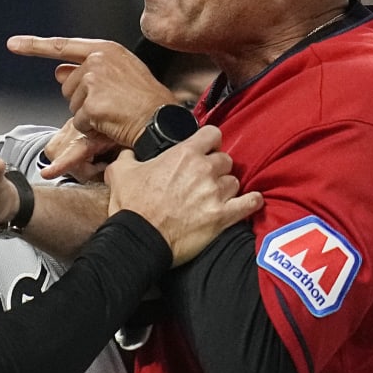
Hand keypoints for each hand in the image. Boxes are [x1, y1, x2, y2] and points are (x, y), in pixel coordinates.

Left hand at [8, 35, 176, 178]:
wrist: (162, 120)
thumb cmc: (145, 99)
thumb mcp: (119, 76)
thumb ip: (88, 70)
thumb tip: (58, 72)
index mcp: (105, 49)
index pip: (62, 46)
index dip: (34, 46)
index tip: (12, 44)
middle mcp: (97, 60)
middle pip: (66, 85)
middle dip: (82, 99)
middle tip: (111, 103)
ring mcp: (94, 81)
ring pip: (71, 104)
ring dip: (88, 114)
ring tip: (114, 112)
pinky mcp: (92, 104)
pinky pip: (79, 122)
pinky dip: (92, 128)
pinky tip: (111, 123)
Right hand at [104, 125, 260, 264]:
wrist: (140, 238)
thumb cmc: (132, 207)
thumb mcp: (120, 174)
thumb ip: (127, 158)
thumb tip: (128, 155)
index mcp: (184, 154)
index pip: (212, 134)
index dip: (209, 141)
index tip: (205, 149)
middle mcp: (204, 170)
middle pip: (225, 159)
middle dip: (217, 168)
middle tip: (205, 178)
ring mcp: (216, 193)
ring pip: (234, 181)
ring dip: (227, 187)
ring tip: (215, 196)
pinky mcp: (223, 216)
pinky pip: (250, 203)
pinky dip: (251, 202)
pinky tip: (250, 202)